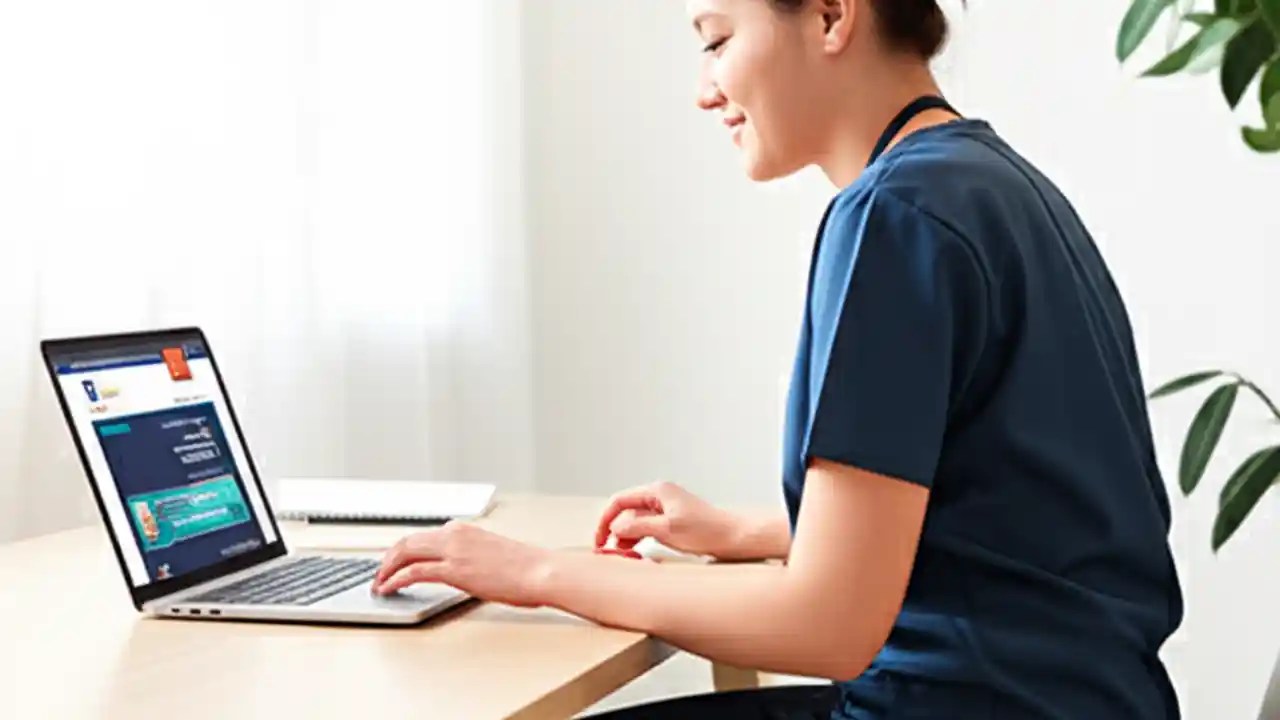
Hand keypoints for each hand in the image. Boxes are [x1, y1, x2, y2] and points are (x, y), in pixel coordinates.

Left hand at [373, 522, 550, 606]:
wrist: (539, 571)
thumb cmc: (524, 567)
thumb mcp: (491, 553)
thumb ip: (469, 556)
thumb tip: (458, 570)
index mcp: (463, 529)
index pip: (422, 536)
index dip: (402, 551)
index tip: (393, 563)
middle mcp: (454, 534)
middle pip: (407, 541)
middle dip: (387, 558)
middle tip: (379, 574)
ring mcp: (453, 550)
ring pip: (405, 552)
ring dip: (386, 569)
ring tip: (379, 584)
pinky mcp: (454, 570)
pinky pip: (414, 572)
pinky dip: (395, 579)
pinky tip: (388, 589)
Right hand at [595, 481, 740, 557]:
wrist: (735, 537)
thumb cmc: (707, 531)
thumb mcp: (667, 530)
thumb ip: (637, 528)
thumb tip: (614, 528)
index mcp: (657, 491)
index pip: (620, 501)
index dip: (605, 520)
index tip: (599, 540)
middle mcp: (660, 496)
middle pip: (626, 511)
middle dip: (614, 530)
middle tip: (607, 551)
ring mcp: (666, 509)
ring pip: (636, 521)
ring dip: (625, 537)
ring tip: (622, 555)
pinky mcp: (673, 522)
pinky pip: (647, 528)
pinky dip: (638, 539)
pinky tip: (636, 552)